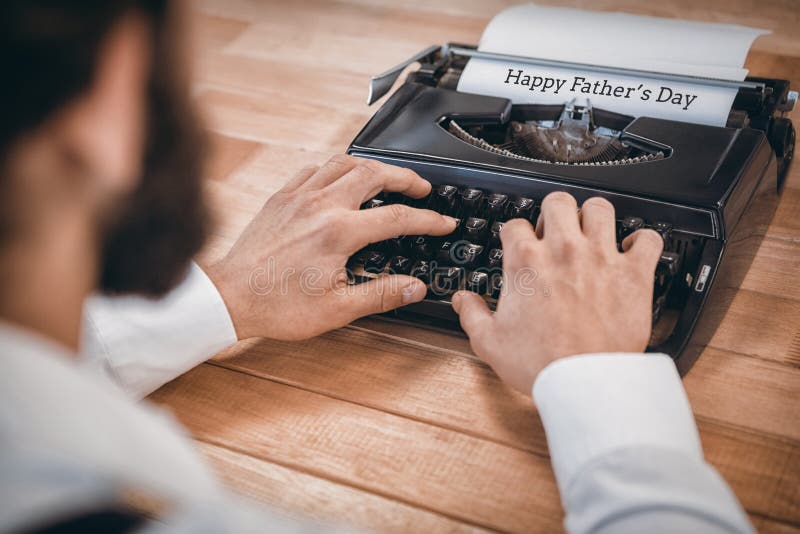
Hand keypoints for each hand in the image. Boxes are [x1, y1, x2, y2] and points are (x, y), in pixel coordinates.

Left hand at [205, 155, 456, 339]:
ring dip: (371, 165)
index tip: (443, 222)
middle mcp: (320, 206)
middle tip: (422, 187)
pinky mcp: (281, 198)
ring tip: (387, 175)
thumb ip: (381, 294)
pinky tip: (340, 179)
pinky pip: (313, 170)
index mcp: (338, 233)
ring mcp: (298, 197)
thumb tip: (414, 287)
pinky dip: (334, 169)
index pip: (397, 217)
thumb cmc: (276, 305)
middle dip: (405, 177)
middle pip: (374, 174)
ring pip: (343, 163)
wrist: (230, 297)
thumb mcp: (337, 309)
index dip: (427, 219)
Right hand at [451, 192, 662, 394]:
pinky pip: (646, 238)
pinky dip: (641, 240)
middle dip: (554, 212)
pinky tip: (632, 249)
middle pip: (558, 202)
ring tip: (592, 231)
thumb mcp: (489, 342)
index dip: (515, 234)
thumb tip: (462, 299)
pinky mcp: (633, 273)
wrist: (584, 382)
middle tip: (555, 230)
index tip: (520, 246)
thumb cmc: (540, 363)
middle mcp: (564, 250)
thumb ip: (472, 314)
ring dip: (594, 216)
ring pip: (600, 208)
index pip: (515, 224)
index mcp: (526, 261)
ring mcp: (601, 257)